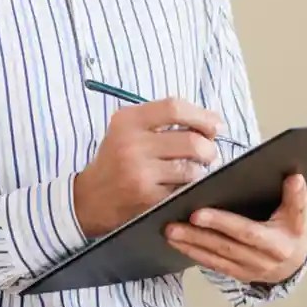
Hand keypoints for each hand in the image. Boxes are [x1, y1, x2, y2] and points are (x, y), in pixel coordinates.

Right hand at [74, 97, 222, 237]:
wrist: (91, 198)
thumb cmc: (116, 158)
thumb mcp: (126, 128)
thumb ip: (161, 119)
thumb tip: (211, 121)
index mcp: (127, 120)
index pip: (174, 108)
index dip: (202, 116)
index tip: (214, 125)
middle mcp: (132, 144)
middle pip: (191, 141)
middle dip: (209, 148)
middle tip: (208, 153)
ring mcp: (140, 174)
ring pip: (192, 169)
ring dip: (200, 171)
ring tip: (193, 170)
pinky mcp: (147, 199)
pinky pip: (183, 190)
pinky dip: (189, 188)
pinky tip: (181, 186)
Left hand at [164, 173, 306, 284]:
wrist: (290, 264)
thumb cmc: (292, 227)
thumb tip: (306, 167)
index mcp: (296, 228)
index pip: (299, 210)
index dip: (297, 196)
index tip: (293, 178)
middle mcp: (277, 251)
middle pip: (247, 235)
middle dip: (219, 224)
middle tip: (195, 214)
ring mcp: (257, 265)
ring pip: (223, 252)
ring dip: (196, 240)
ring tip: (173, 228)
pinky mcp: (239, 273)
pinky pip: (213, 262)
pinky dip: (193, 251)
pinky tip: (176, 240)